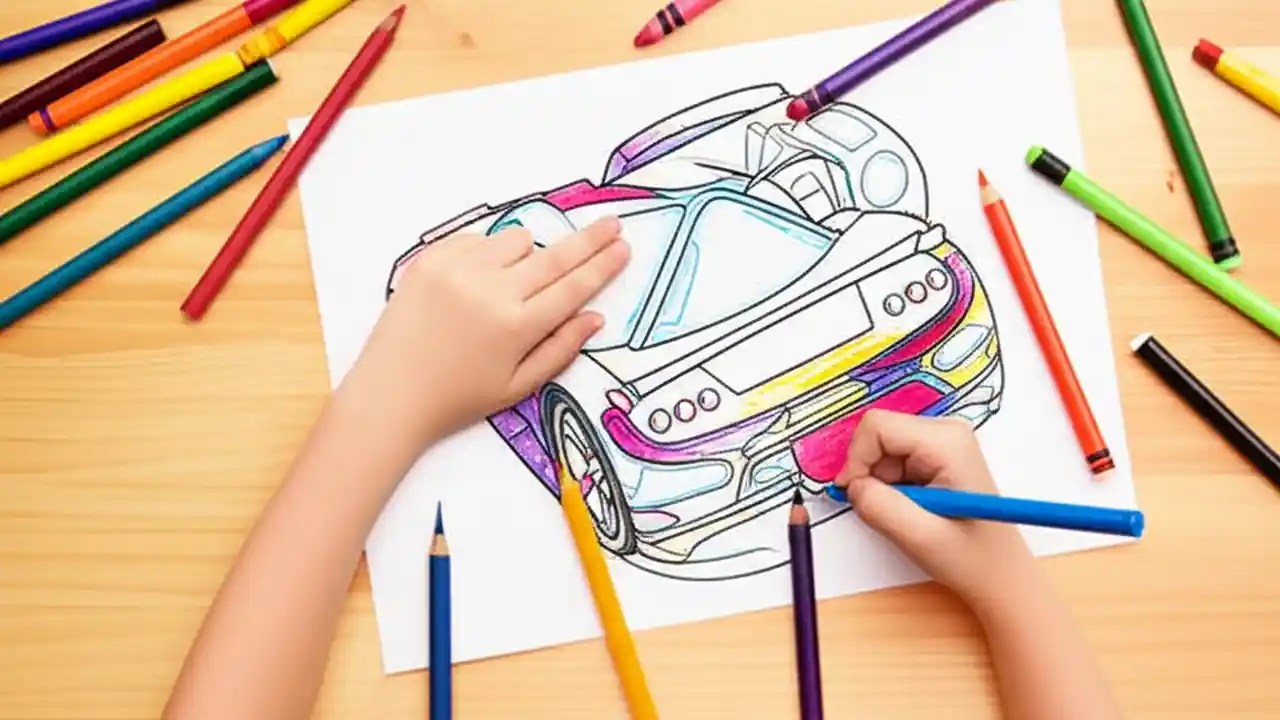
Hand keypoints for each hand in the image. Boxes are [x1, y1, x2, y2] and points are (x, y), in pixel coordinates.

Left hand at [340, 217, 628, 451]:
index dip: (603, 266)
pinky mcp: (431, 259)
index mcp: (517, 327)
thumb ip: (560, 350)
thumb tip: (595, 317)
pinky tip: (476, 282)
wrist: (390, 393)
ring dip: (527, 254)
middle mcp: (492, 291)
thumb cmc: (457, 397)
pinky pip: (476, 239)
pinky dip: (487, 253)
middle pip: (554, 255)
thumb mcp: (517, 386)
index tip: (623, 248)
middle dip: (588, 240)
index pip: (573, 288)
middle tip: (612, 225)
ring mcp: (459, 270)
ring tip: (513, 283)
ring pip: (516, 240)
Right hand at [834, 410, 1035, 608]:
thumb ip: (878, 506)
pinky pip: (892, 460)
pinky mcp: (935, 456)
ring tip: (903, 512)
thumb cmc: (970, 558)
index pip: (877, 426)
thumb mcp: (919, 537)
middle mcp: (946, 431)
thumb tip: (851, 486)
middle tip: (882, 508)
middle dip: (868, 471)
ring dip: (879, 482)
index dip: (857, 459)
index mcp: (947, 441)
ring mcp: (942, 442)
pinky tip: (909, 508)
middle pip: (879, 434)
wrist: (1000, 575)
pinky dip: (888, 485)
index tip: (856, 494)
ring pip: (882, 448)